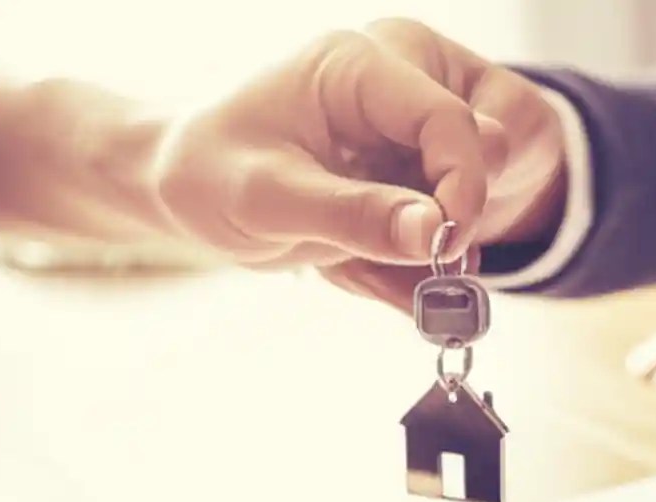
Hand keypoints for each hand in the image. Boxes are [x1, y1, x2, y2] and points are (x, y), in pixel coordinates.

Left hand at [150, 20, 534, 278]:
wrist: (177, 187)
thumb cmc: (203, 174)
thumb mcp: (266, 199)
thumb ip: (353, 215)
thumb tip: (436, 233)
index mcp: (357, 70)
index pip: (446, 117)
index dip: (463, 182)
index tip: (447, 245)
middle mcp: (388, 91)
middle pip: (478, 146)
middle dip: (455, 215)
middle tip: (423, 270)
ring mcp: (396, 133)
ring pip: (466, 189)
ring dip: (437, 247)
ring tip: (378, 276)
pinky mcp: (399, 171)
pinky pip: (441, 219)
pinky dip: (421, 260)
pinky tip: (380, 276)